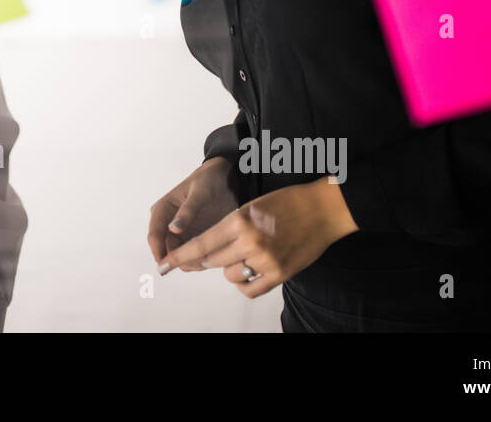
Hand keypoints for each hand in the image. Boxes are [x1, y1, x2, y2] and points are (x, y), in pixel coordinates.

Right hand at [148, 156, 239, 270]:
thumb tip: (172, 229)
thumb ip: (187, 212)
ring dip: (192, 262)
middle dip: (180, 260)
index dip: (159, 253)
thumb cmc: (208, 181)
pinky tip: (215, 257)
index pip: (155, 237)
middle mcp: (167, 225)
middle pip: (166, 251)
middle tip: (200, 263)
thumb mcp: (199, 193)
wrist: (223, 179)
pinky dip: (201, 260)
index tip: (168, 267)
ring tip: (210, 260)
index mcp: (162, 211)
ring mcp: (180, 234)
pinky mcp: (193, 239)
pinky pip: (193, 255)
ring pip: (180, 256)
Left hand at [159, 177, 358, 297]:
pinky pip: (250, 289)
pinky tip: (248, 272)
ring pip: (230, 275)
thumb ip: (230, 226)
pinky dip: (245, 283)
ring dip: (230, 269)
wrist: (323, 210)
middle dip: (210, 258)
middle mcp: (249, 241)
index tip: (166, 263)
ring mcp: (265, 260)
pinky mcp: (279, 274)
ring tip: (242, 255)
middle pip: (213, 260)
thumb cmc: (287, 202)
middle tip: (217, 252)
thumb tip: (209, 248)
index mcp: (239, 220)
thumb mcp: (252, 205)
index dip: (182, 255)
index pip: (201, 243)